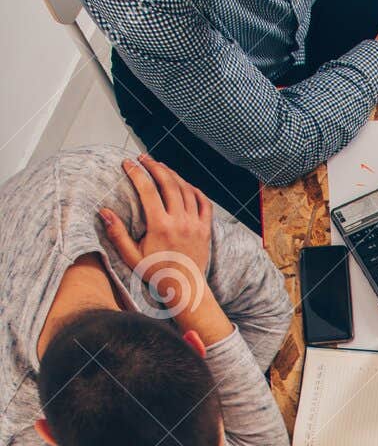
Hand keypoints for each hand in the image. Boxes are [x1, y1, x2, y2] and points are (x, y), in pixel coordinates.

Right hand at [100, 156, 211, 317]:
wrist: (185, 287)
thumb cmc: (156, 273)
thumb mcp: (132, 256)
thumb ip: (117, 234)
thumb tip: (104, 212)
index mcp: (161, 226)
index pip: (148, 191)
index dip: (136, 173)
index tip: (127, 163)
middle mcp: (180, 221)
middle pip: (169, 183)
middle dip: (154, 166)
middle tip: (143, 158)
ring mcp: (195, 224)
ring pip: (186, 189)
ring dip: (173, 174)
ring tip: (160, 167)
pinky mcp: (205, 228)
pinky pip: (203, 201)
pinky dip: (194, 189)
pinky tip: (183, 184)